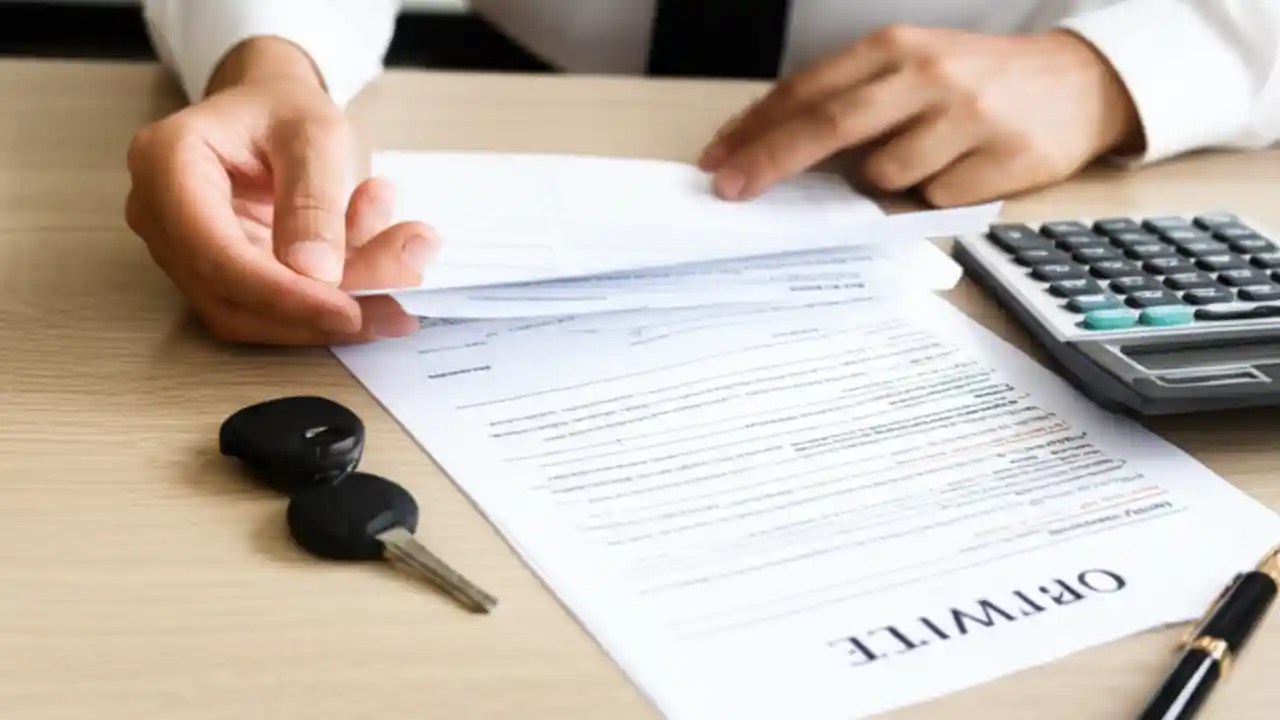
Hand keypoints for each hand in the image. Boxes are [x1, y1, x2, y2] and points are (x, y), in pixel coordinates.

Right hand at [126, 38, 434, 344]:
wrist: (270, 109)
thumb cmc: (283, 109)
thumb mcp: (314, 131)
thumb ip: (314, 198)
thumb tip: (318, 275)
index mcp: (167, 165)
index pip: (216, 256)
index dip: (284, 297)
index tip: (351, 312)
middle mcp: (160, 216)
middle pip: (231, 298)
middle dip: (317, 314)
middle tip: (397, 308)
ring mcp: (184, 251)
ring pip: (255, 316)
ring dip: (330, 314)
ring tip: (399, 274)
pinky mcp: (219, 275)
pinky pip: (273, 310)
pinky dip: (329, 302)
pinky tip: (374, 261)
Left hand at [699, 27, 1141, 205]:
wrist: (1078, 83)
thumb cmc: (976, 80)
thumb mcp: (909, 69)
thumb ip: (848, 100)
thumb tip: (768, 146)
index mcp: (895, 48)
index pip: (807, 90)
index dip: (756, 128)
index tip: (717, 160)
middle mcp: (928, 75)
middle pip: (830, 126)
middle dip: (771, 161)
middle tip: (732, 191)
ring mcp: (968, 118)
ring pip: (884, 176)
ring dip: (884, 182)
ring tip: (924, 158)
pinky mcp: (1003, 160)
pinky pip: (936, 200)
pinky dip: (935, 195)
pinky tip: (962, 168)